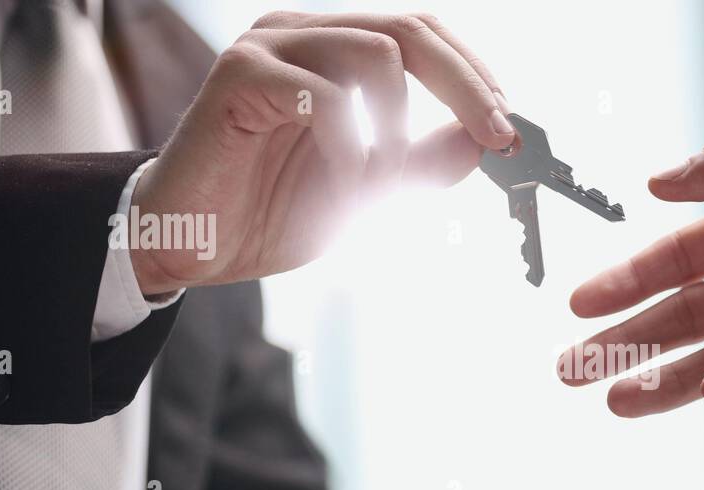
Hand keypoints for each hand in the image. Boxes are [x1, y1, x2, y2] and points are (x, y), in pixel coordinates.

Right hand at [131, 11, 514, 294]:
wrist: (194, 245)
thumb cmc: (274, 210)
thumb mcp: (369, 188)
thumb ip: (420, 160)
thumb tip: (479, 140)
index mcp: (334, 46)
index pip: (422, 33)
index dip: (473, 74)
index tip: (509, 125)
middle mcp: (303, 31)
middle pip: (411, 30)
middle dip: (467, 86)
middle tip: (498, 136)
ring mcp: (268, 47)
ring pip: (376, 54)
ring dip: (398, 127)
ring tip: (379, 179)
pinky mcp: (239, 77)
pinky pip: (326, 97)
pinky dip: (352, 145)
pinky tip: (342, 179)